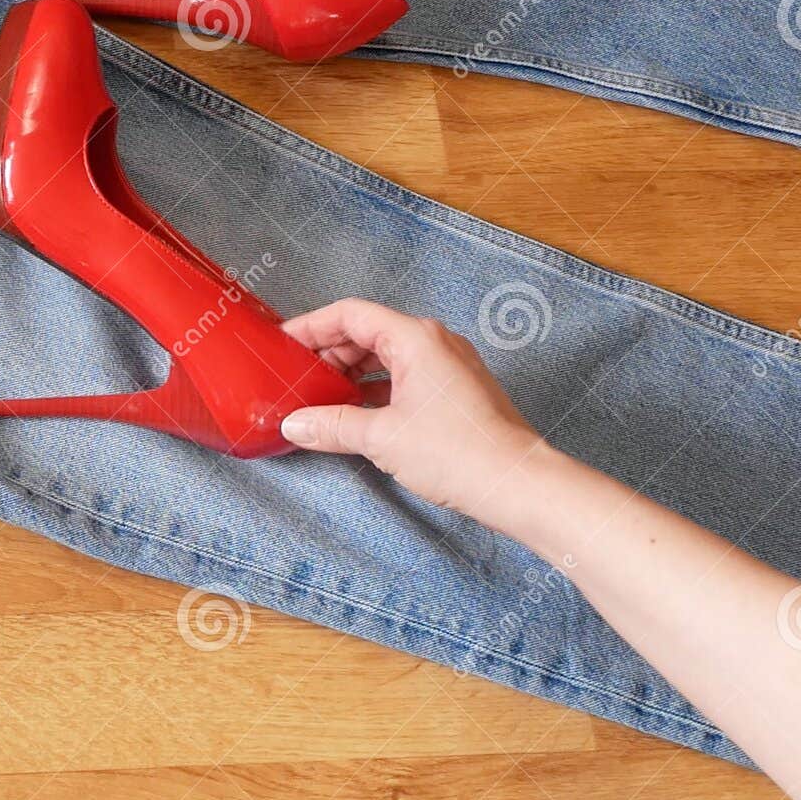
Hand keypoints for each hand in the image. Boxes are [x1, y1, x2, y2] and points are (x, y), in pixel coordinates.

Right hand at [279, 297, 545, 529]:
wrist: (517, 484)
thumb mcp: (382, 438)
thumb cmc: (459, 453)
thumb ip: (332, 425)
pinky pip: (405, 377)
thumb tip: (295, 424)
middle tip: (296, 377)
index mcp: (415, 337)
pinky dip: (375, 390)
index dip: (311, 327)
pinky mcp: (455, 391)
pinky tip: (355, 414)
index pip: (350, 315)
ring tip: (319, 397)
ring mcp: (448, 366)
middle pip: (367, 333)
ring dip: (351, 374)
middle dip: (329, 354)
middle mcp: (434, 342)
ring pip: (386, 357)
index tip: (283, 344)